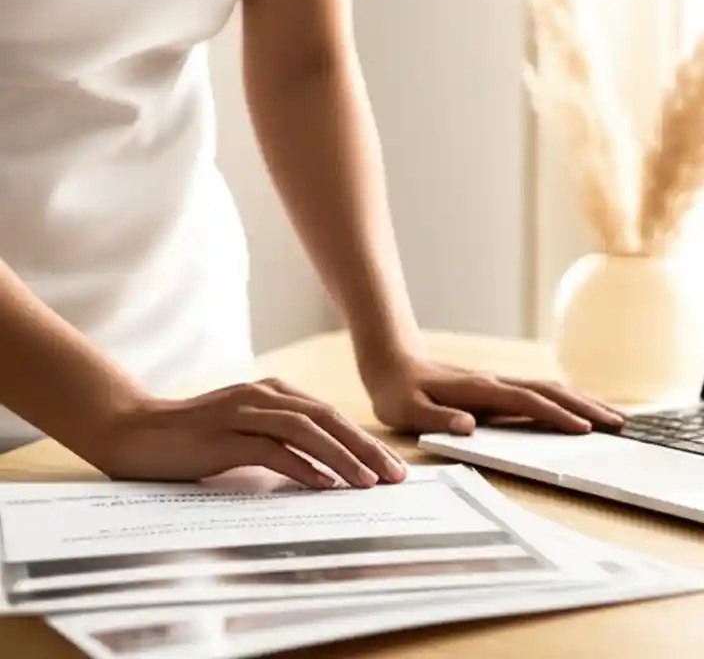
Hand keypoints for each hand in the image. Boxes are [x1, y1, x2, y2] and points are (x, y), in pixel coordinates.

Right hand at [84, 378, 407, 489]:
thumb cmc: (193, 440)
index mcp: (274, 393)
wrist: (133, 431)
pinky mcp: (224, 436)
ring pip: (307, 431)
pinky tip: (324, 484)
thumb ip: (281, 442)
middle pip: (328, 420)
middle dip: (366, 448)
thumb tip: (326, 469)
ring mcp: (243, 413)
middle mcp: (263, 396)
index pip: (331, 417)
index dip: (364, 440)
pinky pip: (272, 449)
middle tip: (395, 475)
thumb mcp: (245, 435)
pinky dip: (302, 466)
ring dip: (343, 457)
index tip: (392, 466)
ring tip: (368, 482)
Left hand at [364, 353, 625, 435]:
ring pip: (553, 388)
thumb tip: (469, 426)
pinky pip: (543, 392)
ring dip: (585, 402)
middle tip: (619, 423)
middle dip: (587, 407)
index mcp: (480, 390)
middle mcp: (498, 382)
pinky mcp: (502, 388)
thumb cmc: (399, 391)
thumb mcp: (408, 410)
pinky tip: (584, 409)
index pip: (527, 403)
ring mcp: (502, 383)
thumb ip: (438, 417)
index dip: (556, 416)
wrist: (394, 362)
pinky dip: (569, 399)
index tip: (584, 430)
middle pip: (552, 391)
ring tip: (615, 417)